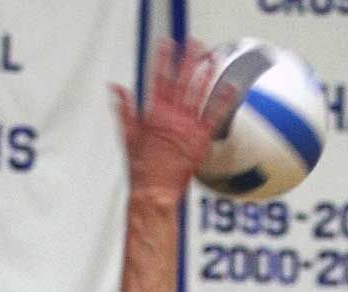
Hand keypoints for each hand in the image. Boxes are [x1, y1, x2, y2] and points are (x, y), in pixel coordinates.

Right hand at [112, 40, 229, 202]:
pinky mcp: (200, 140)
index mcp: (154, 113)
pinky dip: (223, 100)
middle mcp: (172, 116)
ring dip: (205, 74)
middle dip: (187, 60)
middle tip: (194, 43)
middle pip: (181, 81)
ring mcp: (187, 127)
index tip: (166, 44)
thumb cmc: (142, 168)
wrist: (154, 191)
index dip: (163, 60)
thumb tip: (117, 88)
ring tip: (212, 57)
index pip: (158, 79)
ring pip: (199, 93)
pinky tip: (230, 87)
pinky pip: (214, 116)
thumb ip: (125, 109)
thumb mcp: (128, 136)